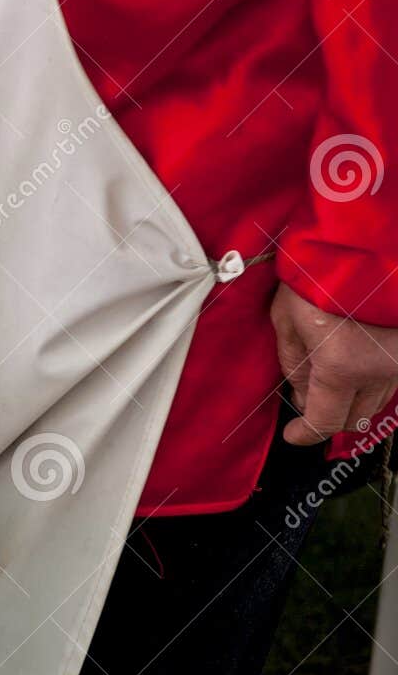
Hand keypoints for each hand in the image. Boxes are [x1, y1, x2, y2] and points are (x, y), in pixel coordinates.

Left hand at [271, 284, 397, 444]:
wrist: (372, 239)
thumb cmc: (322, 269)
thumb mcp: (287, 315)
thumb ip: (292, 360)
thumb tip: (299, 391)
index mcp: (343, 367)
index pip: (326, 420)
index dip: (306, 433)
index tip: (293, 435)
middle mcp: (381, 370)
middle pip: (356, 418)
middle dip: (329, 417)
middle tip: (306, 401)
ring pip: (378, 400)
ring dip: (352, 400)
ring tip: (327, 381)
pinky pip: (392, 378)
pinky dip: (371, 382)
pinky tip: (354, 365)